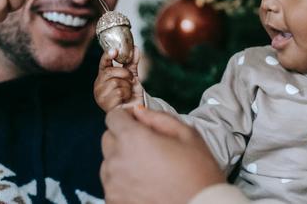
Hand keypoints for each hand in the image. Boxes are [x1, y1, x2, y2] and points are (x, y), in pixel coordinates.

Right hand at [94, 47, 143, 111]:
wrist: (135, 109)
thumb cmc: (131, 93)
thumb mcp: (132, 76)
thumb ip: (132, 63)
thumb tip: (136, 48)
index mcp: (103, 76)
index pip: (103, 63)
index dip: (107, 56)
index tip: (114, 51)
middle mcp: (99, 85)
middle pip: (110, 72)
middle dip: (125, 74)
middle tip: (132, 80)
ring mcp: (100, 95)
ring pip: (115, 83)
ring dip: (127, 87)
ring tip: (127, 92)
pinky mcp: (105, 104)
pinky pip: (118, 93)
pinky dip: (126, 95)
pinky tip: (125, 99)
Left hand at [101, 108, 224, 203]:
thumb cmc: (198, 171)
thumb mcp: (187, 135)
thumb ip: (159, 118)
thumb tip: (138, 112)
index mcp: (132, 139)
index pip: (113, 117)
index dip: (126, 117)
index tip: (138, 124)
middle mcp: (116, 161)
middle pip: (108, 139)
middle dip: (123, 137)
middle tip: (147, 147)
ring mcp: (112, 185)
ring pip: (108, 163)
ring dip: (122, 160)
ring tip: (148, 169)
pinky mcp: (114, 202)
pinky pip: (112, 184)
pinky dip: (123, 182)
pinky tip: (145, 185)